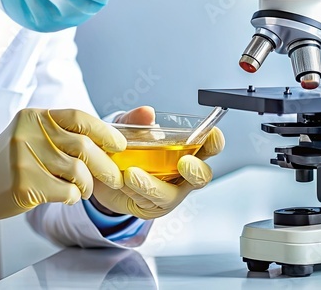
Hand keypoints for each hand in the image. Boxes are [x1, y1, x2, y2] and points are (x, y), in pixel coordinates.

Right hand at [0, 108, 125, 231]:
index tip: (119, 145)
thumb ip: (61, 134)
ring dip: (88, 185)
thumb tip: (107, 141)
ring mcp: (24, 159)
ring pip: (78, 172)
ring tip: (85, 190)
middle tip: (114, 177)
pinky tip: (67, 197)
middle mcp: (29, 134)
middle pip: (84, 147)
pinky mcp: (24, 185)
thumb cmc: (10, 161)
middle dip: (106, 165)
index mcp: (35, 117)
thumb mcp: (31, 135)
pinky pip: (66, 192)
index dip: (104, 131)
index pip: (79, 118)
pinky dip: (73, 197)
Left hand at [93, 106, 224, 218]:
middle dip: (196, 170)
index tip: (212, 133)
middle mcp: (183, 174)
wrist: (106, 174)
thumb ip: (136, 120)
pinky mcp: (152, 207)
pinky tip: (123, 181)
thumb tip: (147, 113)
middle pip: (201, 176)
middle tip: (183, 162)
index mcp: (186, 151)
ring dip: (152, 184)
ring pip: (169, 194)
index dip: (214, 141)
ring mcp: (170, 193)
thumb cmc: (125, 149)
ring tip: (132, 174)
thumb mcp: (126, 129)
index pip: (209, 146)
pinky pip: (147, 202)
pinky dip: (135, 191)